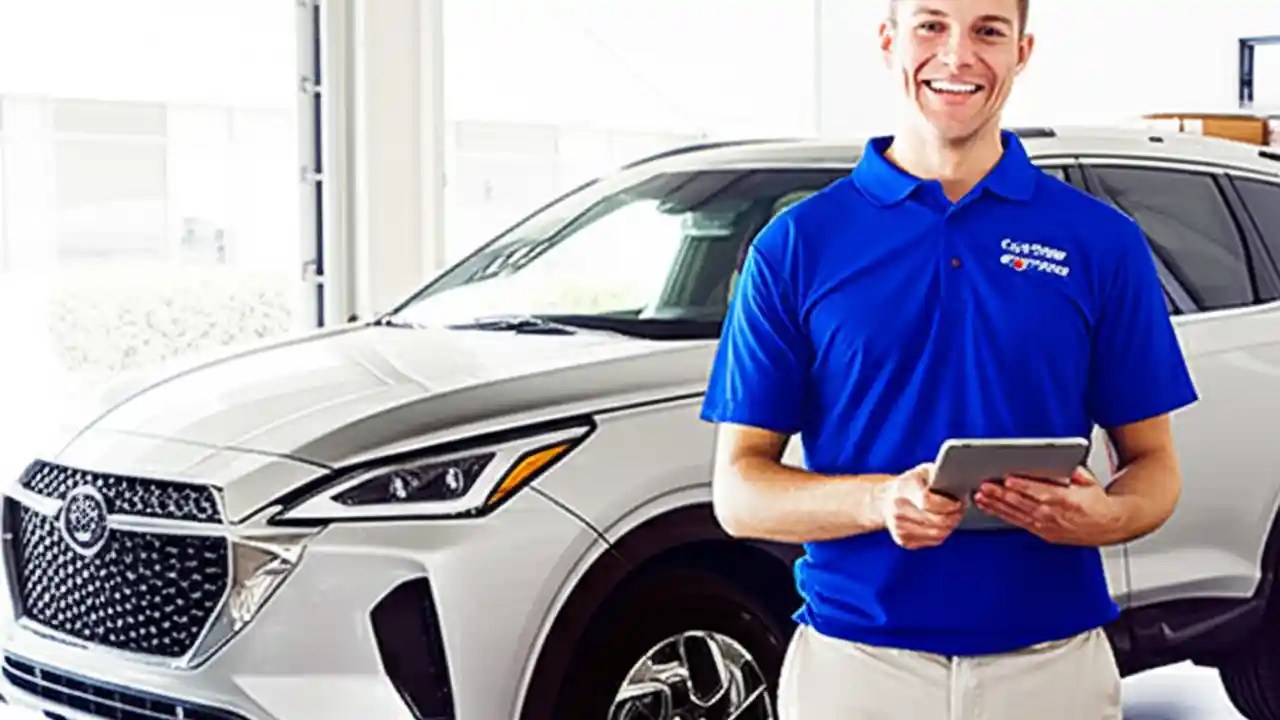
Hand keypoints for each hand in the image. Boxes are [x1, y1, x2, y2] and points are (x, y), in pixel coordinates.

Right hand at [877, 464, 964, 549]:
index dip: (947, 504)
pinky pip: (932, 541)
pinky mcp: (903, 540)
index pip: (927, 501)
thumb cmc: (910, 484)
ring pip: (936, 533)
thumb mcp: (922, 471)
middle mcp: (898, 509)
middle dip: (953, 517)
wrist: (885, 500)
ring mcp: (899, 527)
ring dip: (950, 527)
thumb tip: (959, 480)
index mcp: (903, 488)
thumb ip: (939, 474)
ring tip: (954, 517)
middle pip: (934, 520)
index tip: (958, 503)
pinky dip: (942, 534)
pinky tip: (942, 525)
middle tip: (961, 511)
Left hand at [973, 466, 1125, 545]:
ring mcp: (1047, 526)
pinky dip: (1002, 515)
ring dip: (997, 506)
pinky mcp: (1043, 533)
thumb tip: (1057, 461)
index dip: (1023, 486)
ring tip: (981, 497)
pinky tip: (989, 508)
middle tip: (985, 487)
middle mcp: (1055, 515)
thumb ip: (1072, 471)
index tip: (1007, 480)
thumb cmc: (1098, 502)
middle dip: (1002, 495)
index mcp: (1068, 500)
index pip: (1041, 492)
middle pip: (1024, 504)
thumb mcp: (1089, 481)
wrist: (1110, 526)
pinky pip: (1018, 523)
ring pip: (1017, 515)